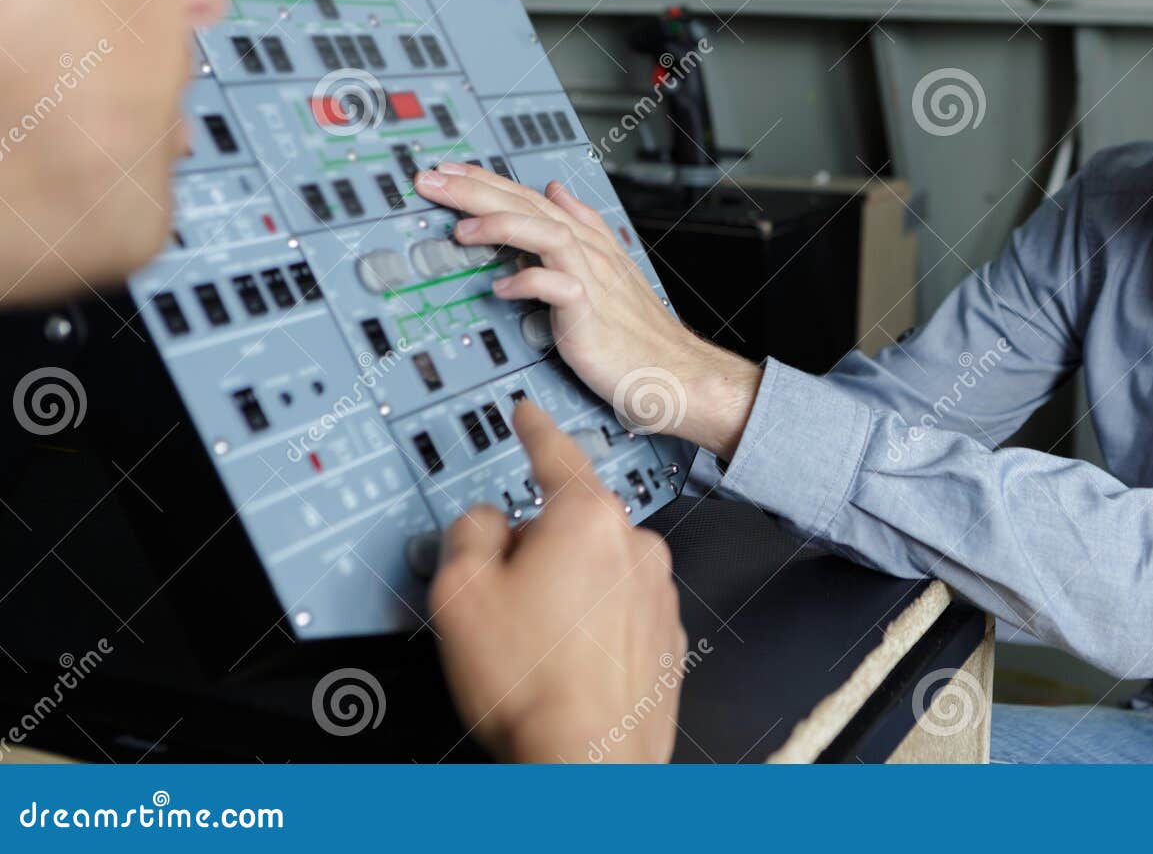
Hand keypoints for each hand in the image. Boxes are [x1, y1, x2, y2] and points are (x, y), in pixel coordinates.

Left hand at [412, 162, 760, 457]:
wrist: (673, 371)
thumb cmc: (637, 331)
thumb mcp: (605, 268)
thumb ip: (579, 226)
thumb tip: (555, 191)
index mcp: (585, 239)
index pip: (528, 197)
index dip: (485, 181)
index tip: (445, 172)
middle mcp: (587, 251)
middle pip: (528, 206)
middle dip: (475, 189)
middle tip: (431, 181)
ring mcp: (591, 279)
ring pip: (542, 233)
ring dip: (498, 226)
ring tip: (459, 229)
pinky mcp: (591, 312)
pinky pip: (557, 288)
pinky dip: (527, 283)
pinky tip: (499, 288)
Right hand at [429, 402, 686, 762]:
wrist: (588, 763)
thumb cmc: (533, 685)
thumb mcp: (460, 592)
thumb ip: (468, 531)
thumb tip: (483, 522)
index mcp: (588, 519)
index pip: (555, 454)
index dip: (534, 429)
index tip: (530, 414)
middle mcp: (636, 547)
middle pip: (570, 524)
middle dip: (535, 551)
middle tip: (503, 602)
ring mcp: (659, 594)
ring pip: (596, 573)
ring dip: (565, 595)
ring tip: (533, 648)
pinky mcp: (667, 638)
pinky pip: (618, 614)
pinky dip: (592, 630)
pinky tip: (564, 666)